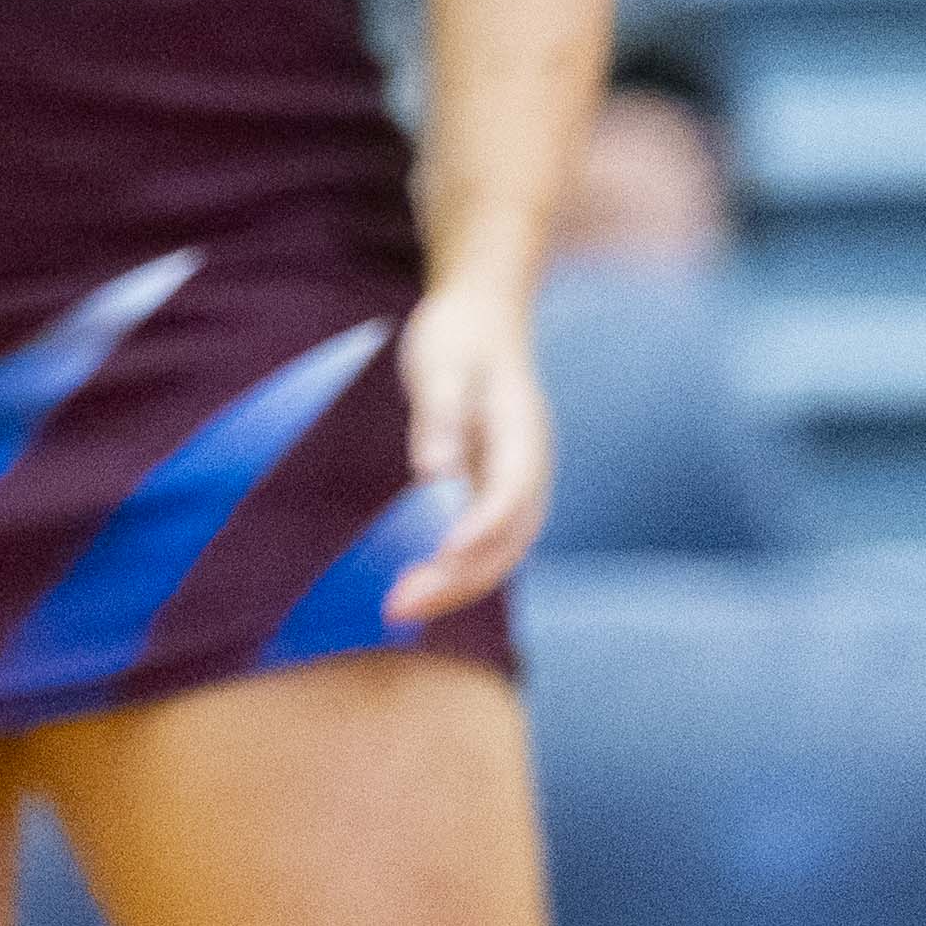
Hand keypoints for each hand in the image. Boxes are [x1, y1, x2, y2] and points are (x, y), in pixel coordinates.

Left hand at [384, 277, 553, 624]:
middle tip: (398, 604)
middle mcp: (527, 472)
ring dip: (454, 586)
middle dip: (458, 579)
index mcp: (522, 437)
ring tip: (399, 608)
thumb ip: (440, 416)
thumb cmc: (459, 336)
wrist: (483, 317)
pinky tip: (415, 588)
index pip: (509, 494)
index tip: (442, 555)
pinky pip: (482, 545)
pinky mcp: (492, 493)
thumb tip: (433, 471)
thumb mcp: (441, 364)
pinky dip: (454, 572)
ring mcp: (513, 487)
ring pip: (497, 553)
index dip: (479, 529)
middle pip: (505, 541)